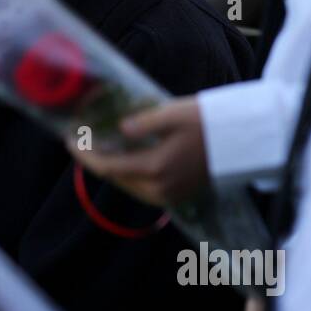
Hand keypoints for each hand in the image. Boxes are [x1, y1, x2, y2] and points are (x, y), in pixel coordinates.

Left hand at [71, 97, 207, 206]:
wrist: (242, 139)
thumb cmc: (207, 121)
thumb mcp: (172, 114)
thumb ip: (141, 124)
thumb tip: (118, 131)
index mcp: (155, 168)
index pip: (108, 167)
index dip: (84, 155)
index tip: (69, 141)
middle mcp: (160, 188)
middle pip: (116, 180)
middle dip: (95, 162)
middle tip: (82, 142)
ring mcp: (170, 196)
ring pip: (128, 187)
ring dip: (112, 170)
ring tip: (98, 150)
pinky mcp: (178, 196)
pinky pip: (143, 190)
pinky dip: (129, 177)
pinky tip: (124, 160)